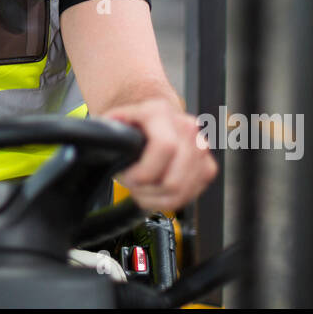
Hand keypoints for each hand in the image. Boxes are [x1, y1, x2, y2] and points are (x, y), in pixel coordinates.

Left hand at [101, 98, 216, 212]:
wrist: (153, 119)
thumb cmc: (133, 124)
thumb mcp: (113, 120)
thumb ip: (107, 129)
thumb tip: (105, 138)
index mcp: (161, 113)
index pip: (165, 147)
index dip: (145, 172)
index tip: (129, 177)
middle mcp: (186, 128)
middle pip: (174, 180)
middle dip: (148, 190)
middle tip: (133, 184)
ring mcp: (200, 148)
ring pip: (182, 192)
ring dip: (157, 198)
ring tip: (142, 189)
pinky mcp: (208, 166)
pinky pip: (190, 196)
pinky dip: (169, 201)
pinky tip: (155, 191)